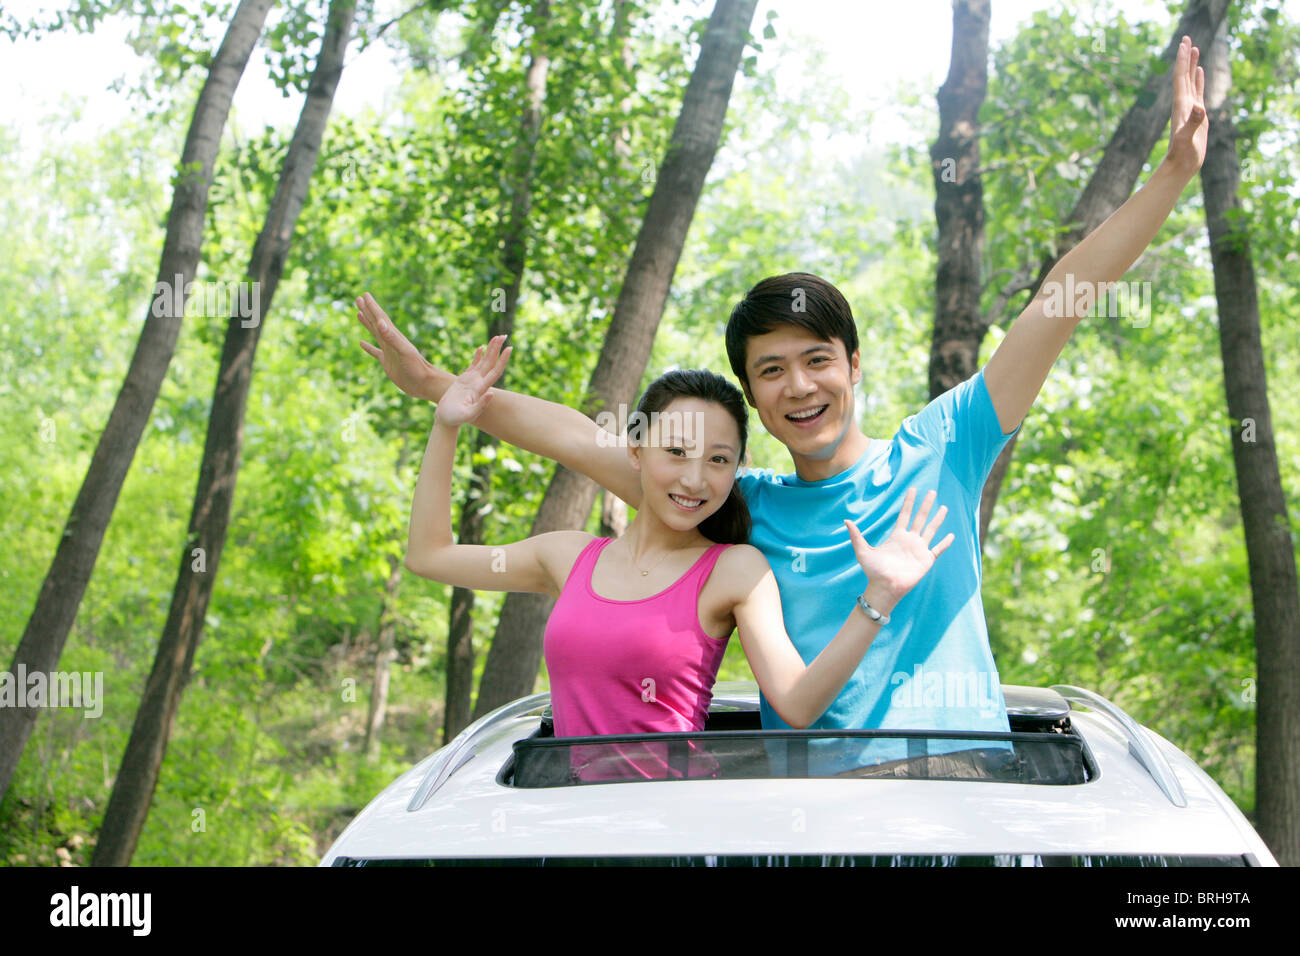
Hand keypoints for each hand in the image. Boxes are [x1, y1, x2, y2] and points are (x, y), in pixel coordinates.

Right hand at [356, 292, 439, 400]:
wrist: (424, 384)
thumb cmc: (417, 368)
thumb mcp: (404, 352)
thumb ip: (392, 337)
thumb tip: (380, 322)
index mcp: (394, 336)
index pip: (381, 318)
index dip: (372, 306)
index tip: (364, 295)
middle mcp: (391, 341)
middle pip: (377, 322)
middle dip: (368, 310)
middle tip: (358, 298)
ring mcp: (389, 351)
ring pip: (375, 333)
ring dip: (367, 323)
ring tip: (359, 314)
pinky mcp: (387, 362)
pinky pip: (375, 352)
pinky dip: (368, 347)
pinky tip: (361, 343)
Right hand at [436, 335, 511, 427]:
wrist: (446, 419)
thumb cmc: (454, 419)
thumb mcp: (467, 414)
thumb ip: (480, 406)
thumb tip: (492, 394)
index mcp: (481, 389)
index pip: (495, 371)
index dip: (502, 360)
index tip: (509, 348)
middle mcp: (479, 383)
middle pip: (491, 363)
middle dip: (497, 349)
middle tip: (503, 335)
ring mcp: (472, 381)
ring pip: (484, 362)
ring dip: (490, 350)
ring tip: (497, 337)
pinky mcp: (464, 380)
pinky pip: (473, 365)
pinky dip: (478, 356)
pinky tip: (481, 347)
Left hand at [844, 488, 953, 611]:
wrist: (885, 587)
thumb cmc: (873, 571)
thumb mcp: (863, 551)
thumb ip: (856, 536)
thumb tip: (846, 520)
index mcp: (897, 536)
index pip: (905, 515)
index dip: (909, 502)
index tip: (913, 489)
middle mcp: (910, 540)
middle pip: (920, 518)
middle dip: (926, 505)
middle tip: (932, 491)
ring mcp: (919, 550)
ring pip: (931, 530)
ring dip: (938, 519)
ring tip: (944, 507)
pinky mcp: (926, 560)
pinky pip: (938, 549)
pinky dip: (945, 543)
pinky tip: (951, 535)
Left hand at [1163, 35, 1206, 178]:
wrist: (1181, 167)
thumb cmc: (1183, 154)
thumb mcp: (1188, 138)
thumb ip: (1193, 123)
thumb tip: (1200, 108)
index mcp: (1181, 105)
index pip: (1181, 77)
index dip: (1183, 60)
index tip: (1184, 42)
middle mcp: (1184, 104)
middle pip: (1184, 75)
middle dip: (1186, 57)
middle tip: (1187, 38)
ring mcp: (1190, 109)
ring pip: (1191, 81)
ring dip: (1192, 65)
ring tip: (1195, 49)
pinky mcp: (1197, 115)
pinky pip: (1198, 92)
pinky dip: (1198, 80)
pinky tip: (1200, 72)